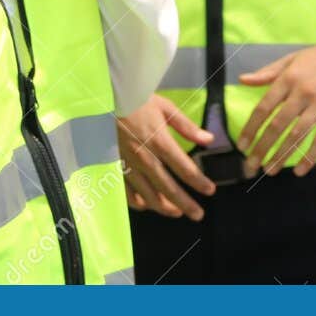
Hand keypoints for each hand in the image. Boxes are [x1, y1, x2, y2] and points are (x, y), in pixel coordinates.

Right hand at [115, 95, 216, 219]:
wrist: (105, 100)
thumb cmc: (137, 101)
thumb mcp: (166, 107)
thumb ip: (187, 127)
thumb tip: (209, 139)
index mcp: (160, 142)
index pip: (185, 169)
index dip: (199, 182)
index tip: (210, 191)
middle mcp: (145, 159)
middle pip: (169, 189)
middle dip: (186, 204)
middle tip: (198, 215)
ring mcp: (129, 166)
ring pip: (148, 196)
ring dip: (165, 208)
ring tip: (177, 213)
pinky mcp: (116, 168)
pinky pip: (127, 193)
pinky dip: (139, 203)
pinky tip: (148, 205)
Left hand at [235, 39, 315, 176]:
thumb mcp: (291, 59)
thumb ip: (267, 72)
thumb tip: (242, 80)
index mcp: (287, 79)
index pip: (264, 107)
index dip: (251, 128)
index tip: (242, 146)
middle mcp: (301, 92)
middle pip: (277, 125)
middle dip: (262, 148)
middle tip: (251, 167)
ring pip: (298, 134)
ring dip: (282, 155)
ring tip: (270, 171)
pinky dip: (311, 156)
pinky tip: (300, 170)